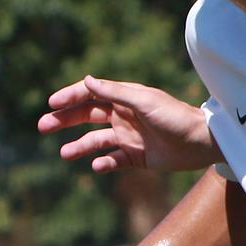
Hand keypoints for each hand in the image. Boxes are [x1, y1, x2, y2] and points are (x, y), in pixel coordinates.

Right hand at [39, 75, 212, 171]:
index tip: (52, 103)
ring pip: (96, 141)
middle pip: (87, 116)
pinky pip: (114, 161)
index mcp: (125, 98)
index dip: (70, 97)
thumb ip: (115, 92)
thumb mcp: (144, 101)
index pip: (91, 95)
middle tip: (43, 126)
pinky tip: (97, 165)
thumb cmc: (176, 116)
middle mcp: (124, 116)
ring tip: (64, 154)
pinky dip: (103, 163)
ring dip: (80, 146)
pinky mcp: (137, 157)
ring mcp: (129, 137)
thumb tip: (86, 80)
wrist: (202, 141)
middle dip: (65, 120)